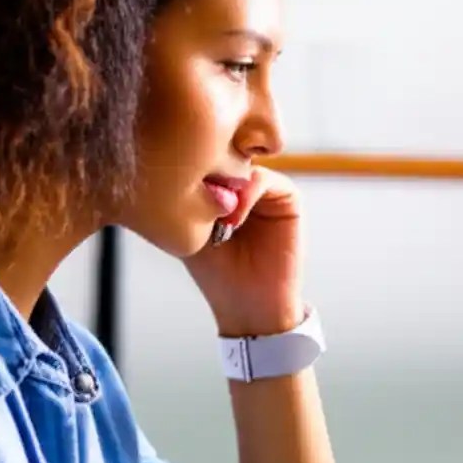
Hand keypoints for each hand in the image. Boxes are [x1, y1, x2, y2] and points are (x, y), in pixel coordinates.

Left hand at [184, 167, 305, 336]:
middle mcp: (244, 187)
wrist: (250, 306)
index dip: (189, 169)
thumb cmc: (218, 275)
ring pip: (242, 166)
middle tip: (193, 196)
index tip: (173, 188)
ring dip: (227, 187)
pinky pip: (266, 179)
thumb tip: (175, 168)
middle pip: (224, 157)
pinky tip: (234, 221)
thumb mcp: (190, 231)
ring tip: (217, 218)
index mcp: (221, 192)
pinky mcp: (289, 198)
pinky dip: (247, 193)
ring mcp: (267, 191)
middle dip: (207, 172)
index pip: (204, 162)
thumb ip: (187, 200)